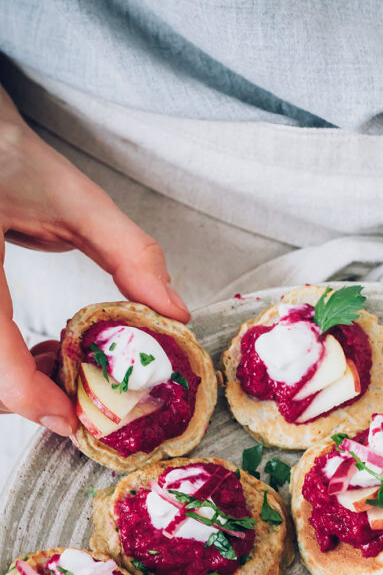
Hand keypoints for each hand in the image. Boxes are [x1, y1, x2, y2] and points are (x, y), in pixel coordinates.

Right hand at [0, 85, 189, 434]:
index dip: (29, 396)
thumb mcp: (75, 199)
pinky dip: (3, 362)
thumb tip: (174, 314)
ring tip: (55, 367)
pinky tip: (31, 350)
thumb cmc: (8, 153)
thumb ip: (130, 254)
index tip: (69, 420)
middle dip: (24, 396)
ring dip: (12, 382)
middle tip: (72, 397)